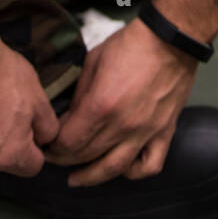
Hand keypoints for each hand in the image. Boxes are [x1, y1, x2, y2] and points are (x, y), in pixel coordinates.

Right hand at [0, 29, 59, 179]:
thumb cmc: (4, 75)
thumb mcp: (39, 97)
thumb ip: (48, 127)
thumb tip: (44, 140)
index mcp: (11, 154)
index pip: (32, 167)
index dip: (35, 146)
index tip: (29, 127)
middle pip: (1, 167)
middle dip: (6, 150)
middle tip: (4, 117)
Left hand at [41, 16, 197, 186]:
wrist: (170, 39)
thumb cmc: (130, 45)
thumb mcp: (93, 63)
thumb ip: (79, 95)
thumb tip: (68, 118)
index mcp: (101, 105)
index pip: (68, 141)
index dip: (53, 146)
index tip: (47, 144)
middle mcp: (122, 125)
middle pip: (86, 156)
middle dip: (65, 159)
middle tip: (55, 157)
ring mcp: (145, 132)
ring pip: (113, 169)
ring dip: (91, 177)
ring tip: (77, 179)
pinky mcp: (164, 132)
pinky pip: (149, 166)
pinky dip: (134, 173)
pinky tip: (122, 169)